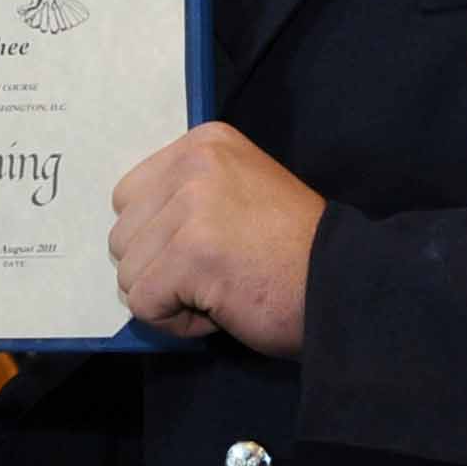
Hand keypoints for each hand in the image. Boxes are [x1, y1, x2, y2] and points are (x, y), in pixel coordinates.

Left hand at [109, 123, 322, 353]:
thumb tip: (133, 238)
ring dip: (170, 296)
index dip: (161, 238)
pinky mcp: (190, 254)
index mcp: (204, 143)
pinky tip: (220, 308)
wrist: (343, 283)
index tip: (212, 247)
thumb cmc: (294, 252)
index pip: (130, 198)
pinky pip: (144, 304)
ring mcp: (191, 207)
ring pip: (129, 273)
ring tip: (221, 289)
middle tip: (218, 273)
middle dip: (161, 269)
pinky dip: (177, 322)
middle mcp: (194, 164)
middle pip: (123, 236)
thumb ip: (187, 197)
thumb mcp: (239, 193)